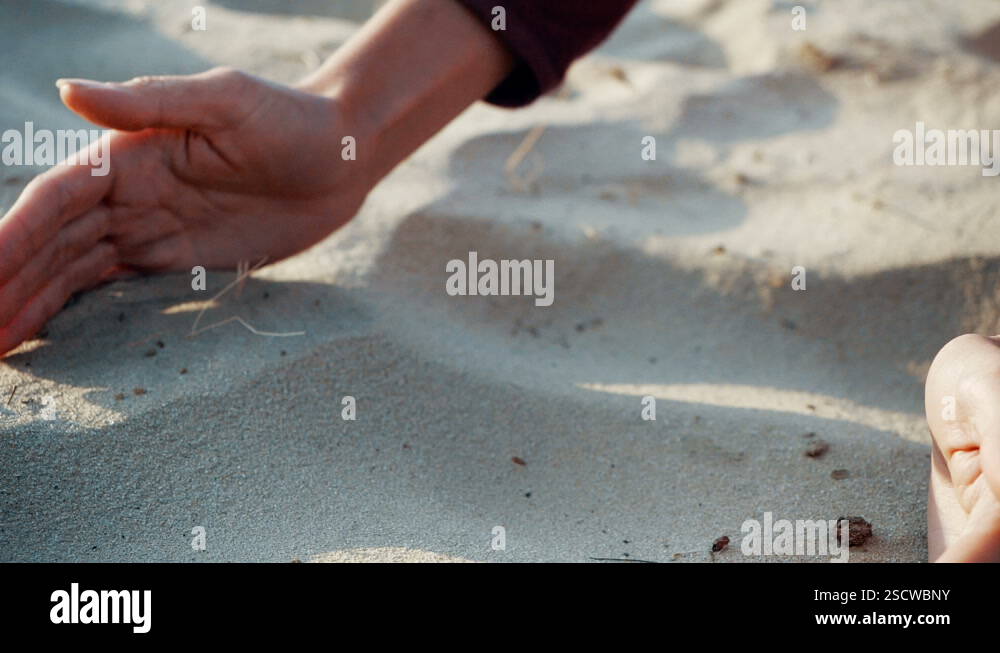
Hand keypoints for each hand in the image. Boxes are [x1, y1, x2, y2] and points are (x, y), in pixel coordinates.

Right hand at [0, 67, 370, 354]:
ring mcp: (150, 230)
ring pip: (72, 274)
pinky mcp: (178, 261)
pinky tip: (41, 337)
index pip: (54, 203)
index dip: (12, 240)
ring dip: (28, 307)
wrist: (342, 159)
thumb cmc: (291, 118)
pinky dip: (73, 313)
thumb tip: (68, 90)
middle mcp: (127, 195)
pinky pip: (113, 290)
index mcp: (126, 156)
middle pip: (51, 246)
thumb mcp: (226, 100)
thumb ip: (151, 101)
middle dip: (7, 285)